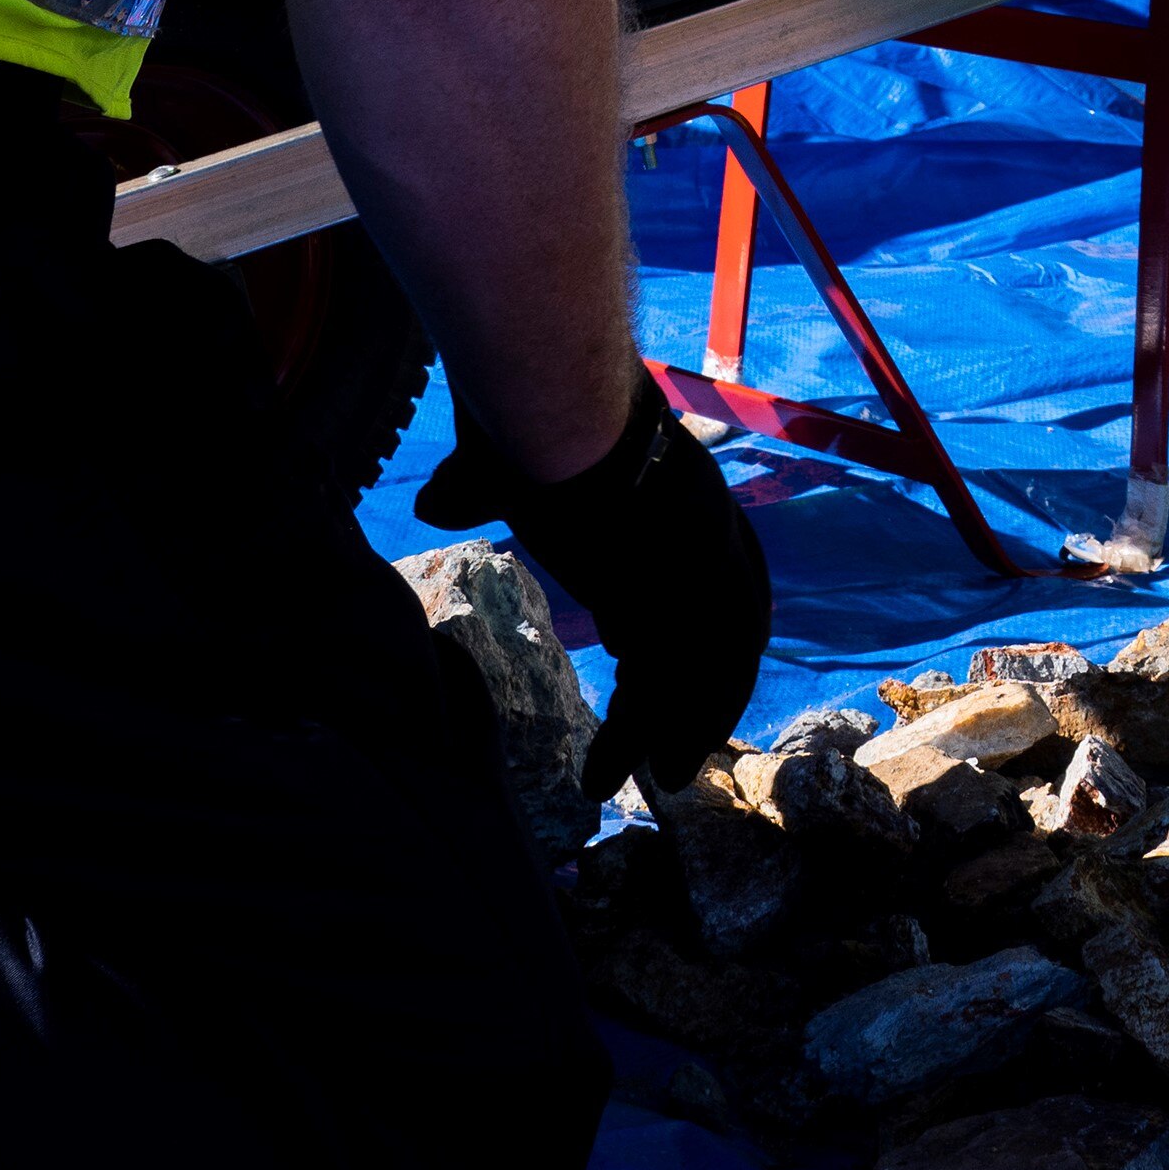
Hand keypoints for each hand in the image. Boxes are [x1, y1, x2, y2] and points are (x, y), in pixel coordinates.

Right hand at [421, 370, 769, 796]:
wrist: (555, 390)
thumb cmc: (529, 400)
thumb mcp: (513, 450)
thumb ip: (483, 486)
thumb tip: (439, 504)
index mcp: (684, 489)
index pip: (721, 570)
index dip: (698, 625)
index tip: (654, 659)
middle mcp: (708, 531)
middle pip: (729, 630)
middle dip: (712, 691)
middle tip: (685, 746)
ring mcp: (696, 569)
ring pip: (698, 671)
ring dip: (682, 729)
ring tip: (662, 779)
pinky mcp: (668, 601)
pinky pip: (663, 690)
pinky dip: (645, 738)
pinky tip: (615, 775)